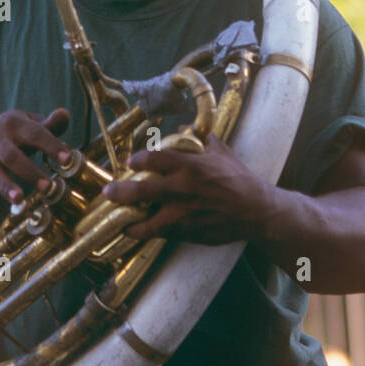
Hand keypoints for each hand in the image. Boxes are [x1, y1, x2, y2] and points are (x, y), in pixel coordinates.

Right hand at [0, 108, 70, 221]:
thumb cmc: (10, 134)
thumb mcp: (26, 123)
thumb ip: (48, 124)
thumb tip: (65, 114)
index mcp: (14, 125)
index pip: (35, 134)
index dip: (52, 145)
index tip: (68, 159)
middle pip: (12, 156)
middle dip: (29, 172)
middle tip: (48, 187)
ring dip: (6, 187)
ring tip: (19, 199)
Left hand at [102, 134, 269, 244]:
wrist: (256, 211)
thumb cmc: (238, 178)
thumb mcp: (221, 152)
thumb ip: (199, 139)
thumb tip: (180, 131)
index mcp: (191, 166)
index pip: (156, 159)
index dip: (139, 159)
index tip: (131, 162)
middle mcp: (185, 190)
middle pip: (145, 191)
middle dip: (122, 192)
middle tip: (108, 193)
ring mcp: (186, 215)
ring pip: (151, 222)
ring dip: (132, 224)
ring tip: (121, 224)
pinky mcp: (190, 233)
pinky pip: (164, 235)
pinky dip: (152, 234)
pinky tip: (142, 233)